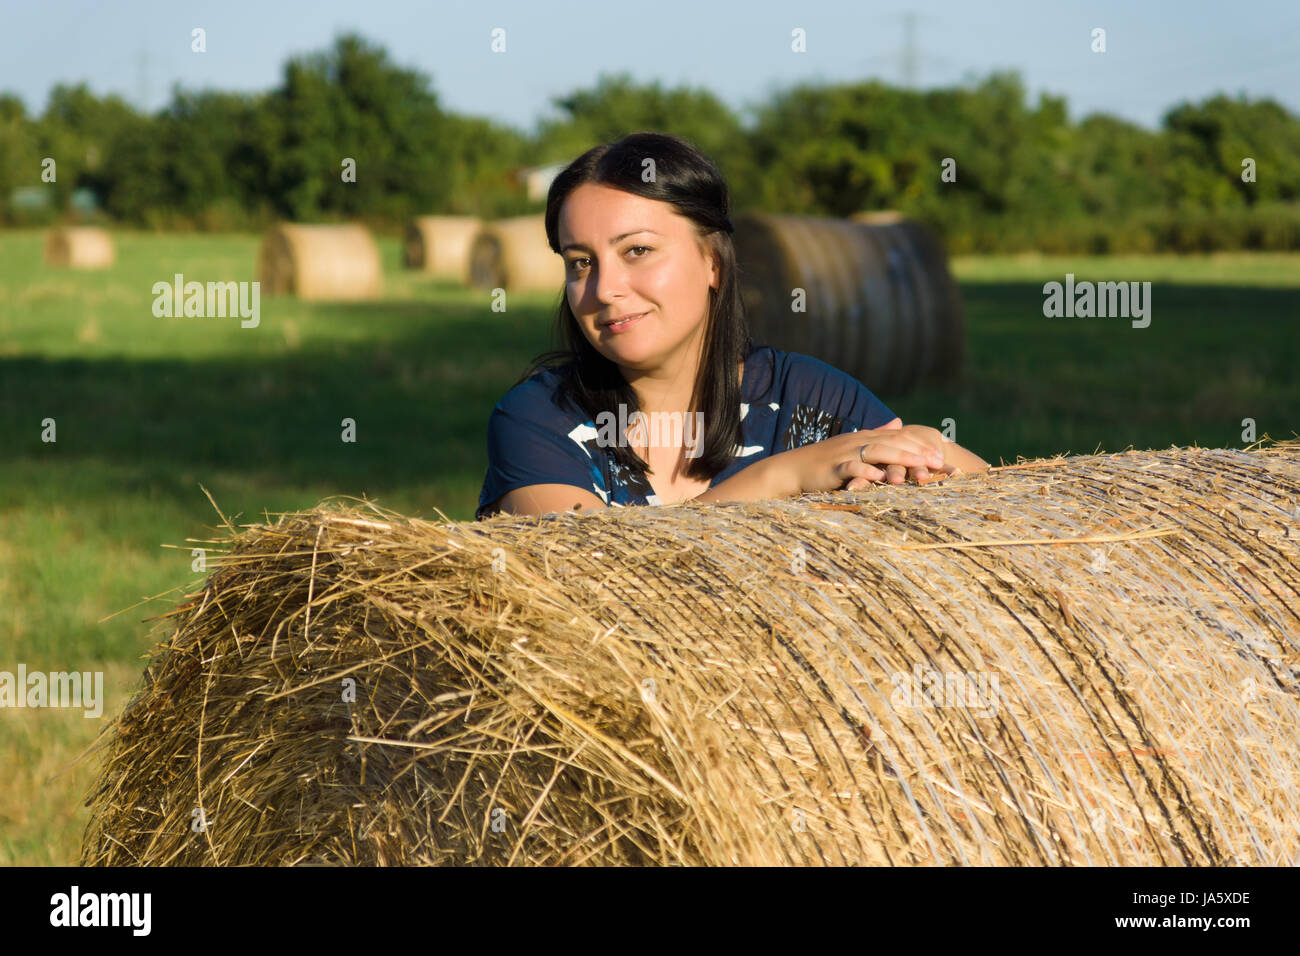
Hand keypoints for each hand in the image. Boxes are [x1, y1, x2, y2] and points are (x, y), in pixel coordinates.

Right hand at [771, 419, 952, 495]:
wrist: (792, 470)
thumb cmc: (823, 464)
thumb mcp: (852, 447)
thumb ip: (876, 436)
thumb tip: (898, 423)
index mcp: (864, 437)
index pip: (899, 437)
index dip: (921, 445)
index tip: (942, 456)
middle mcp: (858, 442)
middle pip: (893, 442)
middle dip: (918, 451)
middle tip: (940, 462)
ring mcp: (845, 454)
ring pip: (878, 452)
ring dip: (901, 458)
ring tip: (921, 467)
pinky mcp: (833, 468)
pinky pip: (853, 468)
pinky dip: (868, 473)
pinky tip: (882, 479)